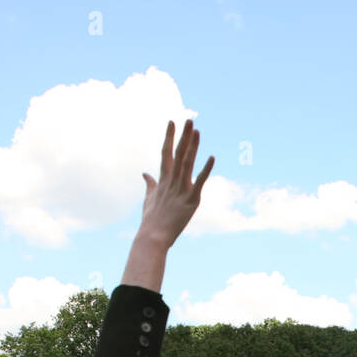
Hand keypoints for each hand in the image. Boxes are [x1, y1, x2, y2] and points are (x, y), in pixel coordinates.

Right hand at [122, 119, 213, 292]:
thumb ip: (149, 184)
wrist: (152, 237)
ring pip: (187, 163)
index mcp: (163, 180)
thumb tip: (144, 173)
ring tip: (197, 131)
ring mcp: (181, 190)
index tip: (172, 122)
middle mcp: (171, 182)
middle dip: (183, 136)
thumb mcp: (148, 200)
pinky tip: (212, 157)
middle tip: (189, 120)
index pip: (166, 153)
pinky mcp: (191, 200)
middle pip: (178, 154)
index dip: (169, 136)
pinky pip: (200, 182)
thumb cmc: (150, 221)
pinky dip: (206, 170)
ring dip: (192, 146)